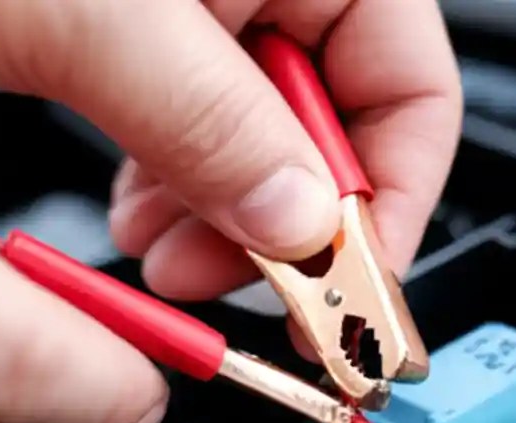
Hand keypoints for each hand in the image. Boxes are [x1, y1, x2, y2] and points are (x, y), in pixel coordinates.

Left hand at [0, 0, 461, 299]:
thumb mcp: (100, 24)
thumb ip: (212, 127)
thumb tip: (299, 228)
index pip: (415, 95)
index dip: (387, 213)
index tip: (344, 300)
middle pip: (343, 129)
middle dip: (289, 227)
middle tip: (239, 290)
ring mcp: (223, 4)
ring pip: (269, 139)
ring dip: (228, 217)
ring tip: (165, 256)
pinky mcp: (162, 32)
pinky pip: (205, 125)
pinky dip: (181, 184)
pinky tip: (143, 215)